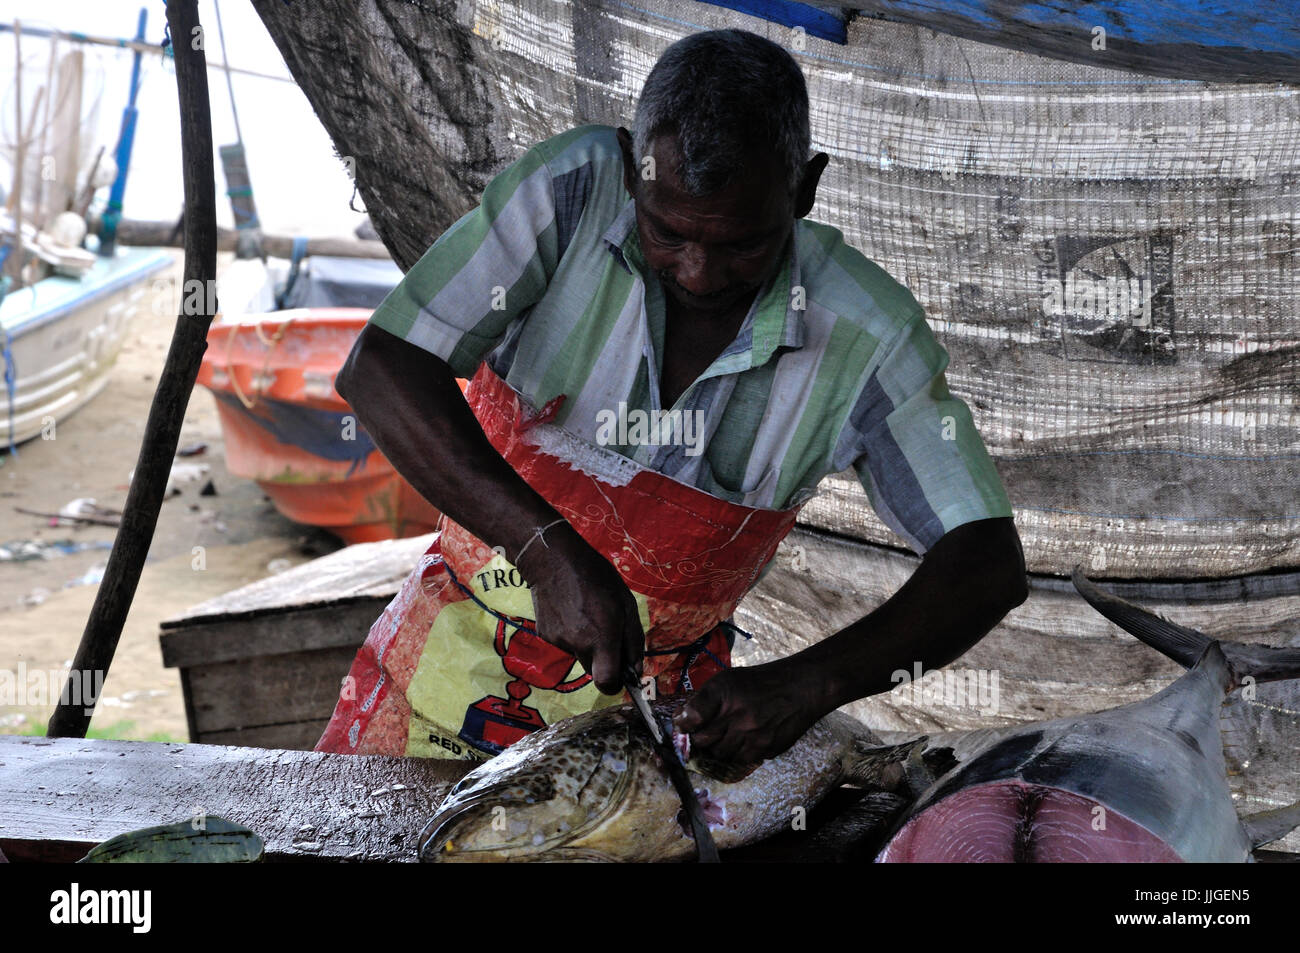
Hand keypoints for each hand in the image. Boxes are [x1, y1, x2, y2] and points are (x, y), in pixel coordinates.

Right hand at [518, 526, 643, 694]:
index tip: (620, 677)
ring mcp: (559, 641)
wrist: (552, 560)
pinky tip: (570, 611)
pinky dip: (570, 634)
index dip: (615, 685)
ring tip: (585, 614)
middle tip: (605, 631)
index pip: (607, 682)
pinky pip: (565, 644)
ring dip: (587, 644)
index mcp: (602, 636)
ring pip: (579, 655)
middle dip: (603, 659)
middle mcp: (579, 644)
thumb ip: (633, 640)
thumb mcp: (626, 603)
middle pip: (594, 670)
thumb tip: (636, 670)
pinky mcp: (545, 635)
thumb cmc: (596, 577)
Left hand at [673, 659, 828, 763]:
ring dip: (719, 747)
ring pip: (720, 754)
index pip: (692, 716)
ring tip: (727, 734)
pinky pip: (740, 759)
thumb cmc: (761, 683)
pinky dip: (738, 752)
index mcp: (724, 692)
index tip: (684, 724)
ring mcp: (752, 734)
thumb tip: (683, 719)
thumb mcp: (729, 680)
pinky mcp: (765, 748)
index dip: (684, 724)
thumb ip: (705, 699)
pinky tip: (744, 739)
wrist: (800, 689)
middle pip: (702, 741)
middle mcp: (737, 715)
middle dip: (699, 739)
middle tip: (703, 733)